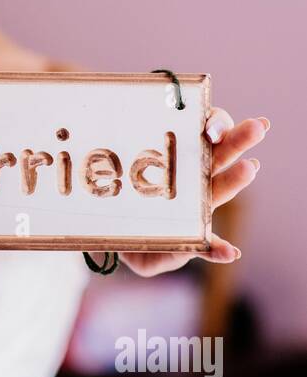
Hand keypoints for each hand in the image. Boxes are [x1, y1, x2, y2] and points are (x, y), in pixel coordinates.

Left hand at [117, 109, 268, 277]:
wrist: (119, 239)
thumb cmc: (127, 206)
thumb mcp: (126, 187)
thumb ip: (136, 176)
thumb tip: (138, 154)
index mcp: (181, 160)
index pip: (205, 132)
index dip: (214, 124)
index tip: (211, 127)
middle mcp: (195, 182)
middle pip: (221, 154)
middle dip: (239, 139)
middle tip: (258, 127)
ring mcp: (198, 210)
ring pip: (220, 189)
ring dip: (237, 179)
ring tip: (251, 167)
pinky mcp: (194, 242)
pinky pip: (208, 247)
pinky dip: (219, 250)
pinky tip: (230, 252)